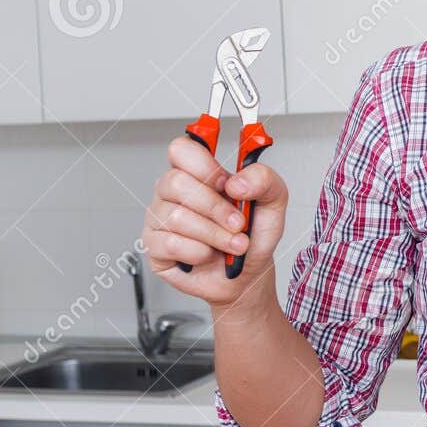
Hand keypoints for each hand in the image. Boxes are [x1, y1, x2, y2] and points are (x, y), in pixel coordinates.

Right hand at [142, 134, 288, 308]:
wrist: (247, 276)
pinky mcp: (154, 245)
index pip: (181, 149)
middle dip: (215, 207)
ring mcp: (159, 217)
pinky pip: (170, 243)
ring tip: (232, 244)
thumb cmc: (252, 236)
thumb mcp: (273, 202)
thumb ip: (264, 179)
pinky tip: (207, 254)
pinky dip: (199, 252)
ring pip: (176, 217)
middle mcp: (173, 191)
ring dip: (214, 235)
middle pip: (176, 182)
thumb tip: (236, 183)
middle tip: (237, 223)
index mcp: (197, 172)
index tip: (226, 184)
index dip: (204, 165)